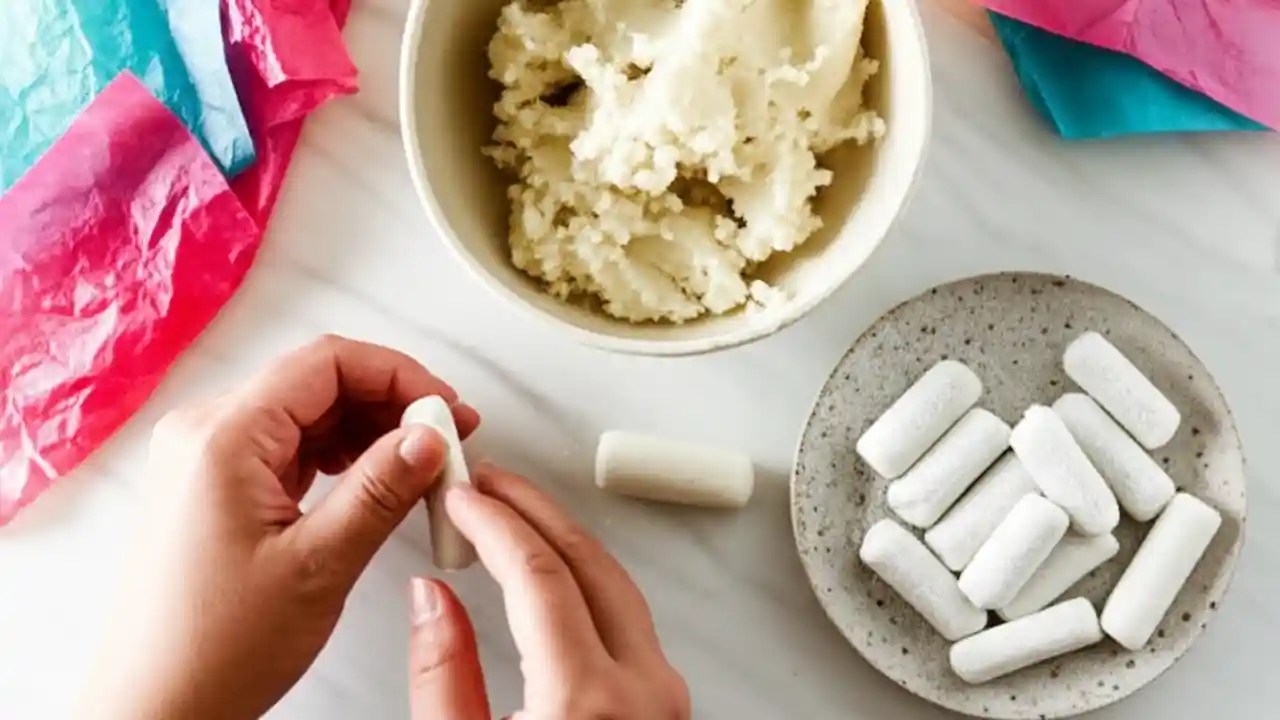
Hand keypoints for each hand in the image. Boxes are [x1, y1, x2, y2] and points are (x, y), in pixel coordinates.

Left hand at [80, 335, 479, 718]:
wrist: (158, 707)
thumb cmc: (214, 648)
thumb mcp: (319, 564)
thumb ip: (381, 489)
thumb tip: (430, 435)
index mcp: (222, 437)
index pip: (327, 362)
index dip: (398, 375)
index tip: (445, 409)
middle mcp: (206, 433)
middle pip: (318, 381)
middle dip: (391, 402)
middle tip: (447, 439)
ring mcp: (207, 459)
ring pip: (307, 413)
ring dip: (369, 430)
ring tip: (421, 468)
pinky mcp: (216, 487)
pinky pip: (289, 447)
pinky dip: (340, 456)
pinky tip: (377, 483)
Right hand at [407, 465, 690, 719]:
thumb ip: (443, 677)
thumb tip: (432, 599)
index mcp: (584, 702)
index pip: (540, 577)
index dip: (495, 524)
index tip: (463, 499)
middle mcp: (641, 690)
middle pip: (589, 565)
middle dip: (534, 512)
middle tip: (489, 484)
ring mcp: (664, 696)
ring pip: (616, 586)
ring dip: (562, 541)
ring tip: (514, 517)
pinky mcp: (666, 704)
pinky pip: (628, 619)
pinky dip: (586, 580)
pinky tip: (552, 571)